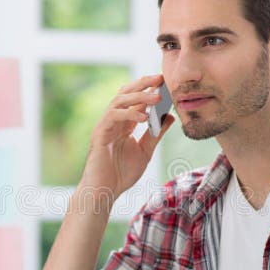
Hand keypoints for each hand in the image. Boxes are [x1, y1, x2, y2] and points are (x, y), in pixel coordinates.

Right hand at [79, 75, 175, 198]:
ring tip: (156, 97)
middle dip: (142, 84)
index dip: (149, 89)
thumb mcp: (145, 150)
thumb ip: (156, 133)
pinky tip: (143, 117)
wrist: (105, 191)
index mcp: (124, 124)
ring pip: (119, 101)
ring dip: (138, 97)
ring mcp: (105, 126)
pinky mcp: (100, 134)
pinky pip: (113, 117)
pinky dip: (128, 114)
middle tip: (160, 78)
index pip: (136, 100)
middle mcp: (113, 121)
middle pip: (125, 93)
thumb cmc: (121, 174)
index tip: (165, 82)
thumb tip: (170, 115)